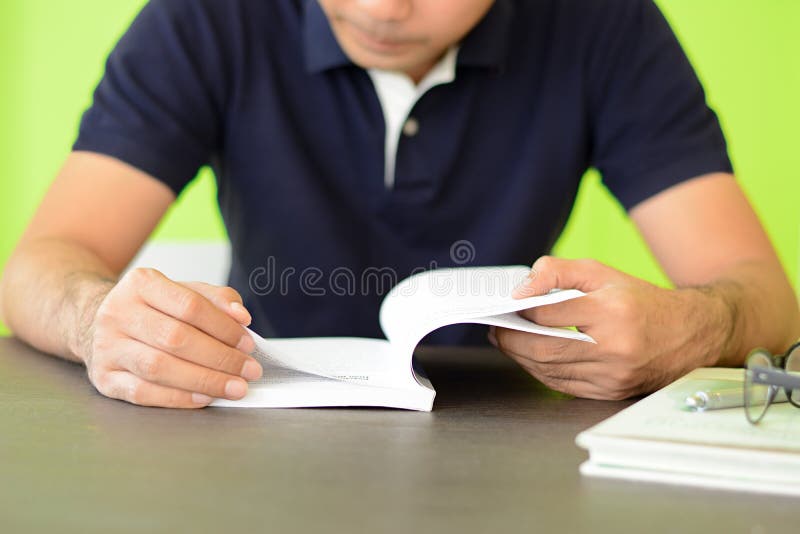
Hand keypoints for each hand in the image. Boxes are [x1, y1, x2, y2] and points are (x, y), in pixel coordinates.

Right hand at [83, 268, 262, 407]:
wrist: (95, 321)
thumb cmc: (152, 309)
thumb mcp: (182, 292)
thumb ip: (216, 300)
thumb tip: (241, 317)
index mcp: (140, 284)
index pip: (189, 306)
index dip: (223, 327)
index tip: (248, 344)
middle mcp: (118, 313)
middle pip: (176, 338)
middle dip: (220, 358)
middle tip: (249, 370)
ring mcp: (106, 347)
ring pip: (159, 367)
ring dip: (203, 380)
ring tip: (234, 387)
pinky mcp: (103, 378)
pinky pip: (143, 393)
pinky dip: (177, 398)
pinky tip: (204, 399)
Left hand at [488, 256, 729, 399]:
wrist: (690, 334)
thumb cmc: (640, 300)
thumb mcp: (601, 272)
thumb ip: (558, 271)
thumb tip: (521, 289)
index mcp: (612, 311)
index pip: (551, 314)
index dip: (521, 311)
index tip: (504, 305)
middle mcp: (614, 347)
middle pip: (544, 349)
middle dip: (510, 339)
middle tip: (495, 327)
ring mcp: (612, 374)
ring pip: (550, 371)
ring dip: (520, 356)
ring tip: (506, 340)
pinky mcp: (610, 391)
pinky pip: (562, 386)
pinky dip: (539, 372)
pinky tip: (529, 357)